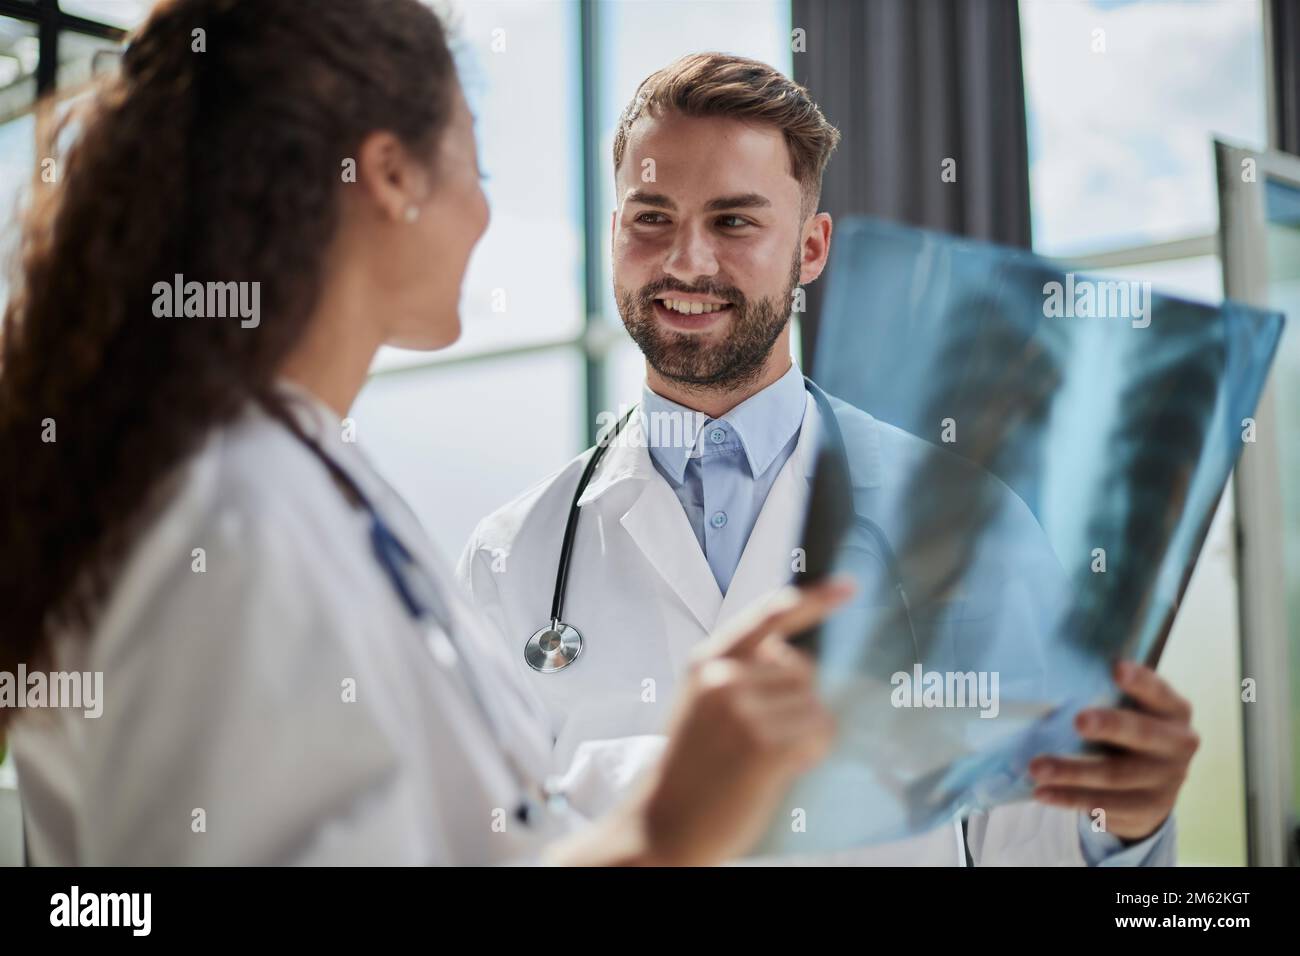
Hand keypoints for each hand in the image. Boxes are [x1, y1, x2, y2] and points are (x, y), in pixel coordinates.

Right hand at [637, 578, 851, 864]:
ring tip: (765, 756)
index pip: (767, 618)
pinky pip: (819, 735)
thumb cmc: (690, 768)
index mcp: (707, 662)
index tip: (847, 587)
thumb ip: (741, 674)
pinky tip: (781, 768)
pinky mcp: (763, 746)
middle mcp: (723, 679)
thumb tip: (799, 663)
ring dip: (806, 732)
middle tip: (762, 737)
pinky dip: (812, 753)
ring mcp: (742, 711)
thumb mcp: (702, 703)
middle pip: (805, 670)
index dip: (813, 600)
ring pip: (816, 706)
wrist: (662, 824)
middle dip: (799, 702)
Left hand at [1029, 660, 1197, 841]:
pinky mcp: (1147, 810)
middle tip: (1078, 721)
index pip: (1159, 693)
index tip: (1116, 668)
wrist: (1153, 788)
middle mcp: (1178, 744)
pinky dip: (1069, 797)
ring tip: (1036, 767)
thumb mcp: (1132, 712)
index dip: (1140, 682)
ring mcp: (1166, 781)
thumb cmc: (1130, 733)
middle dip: (1109, 726)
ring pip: (1115, 776)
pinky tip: (1042, 792)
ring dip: (1072, 772)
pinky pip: (1104, 805)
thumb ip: (1108, 696)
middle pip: (1142, 734)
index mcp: (1174, 711)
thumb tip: (1054, 680)